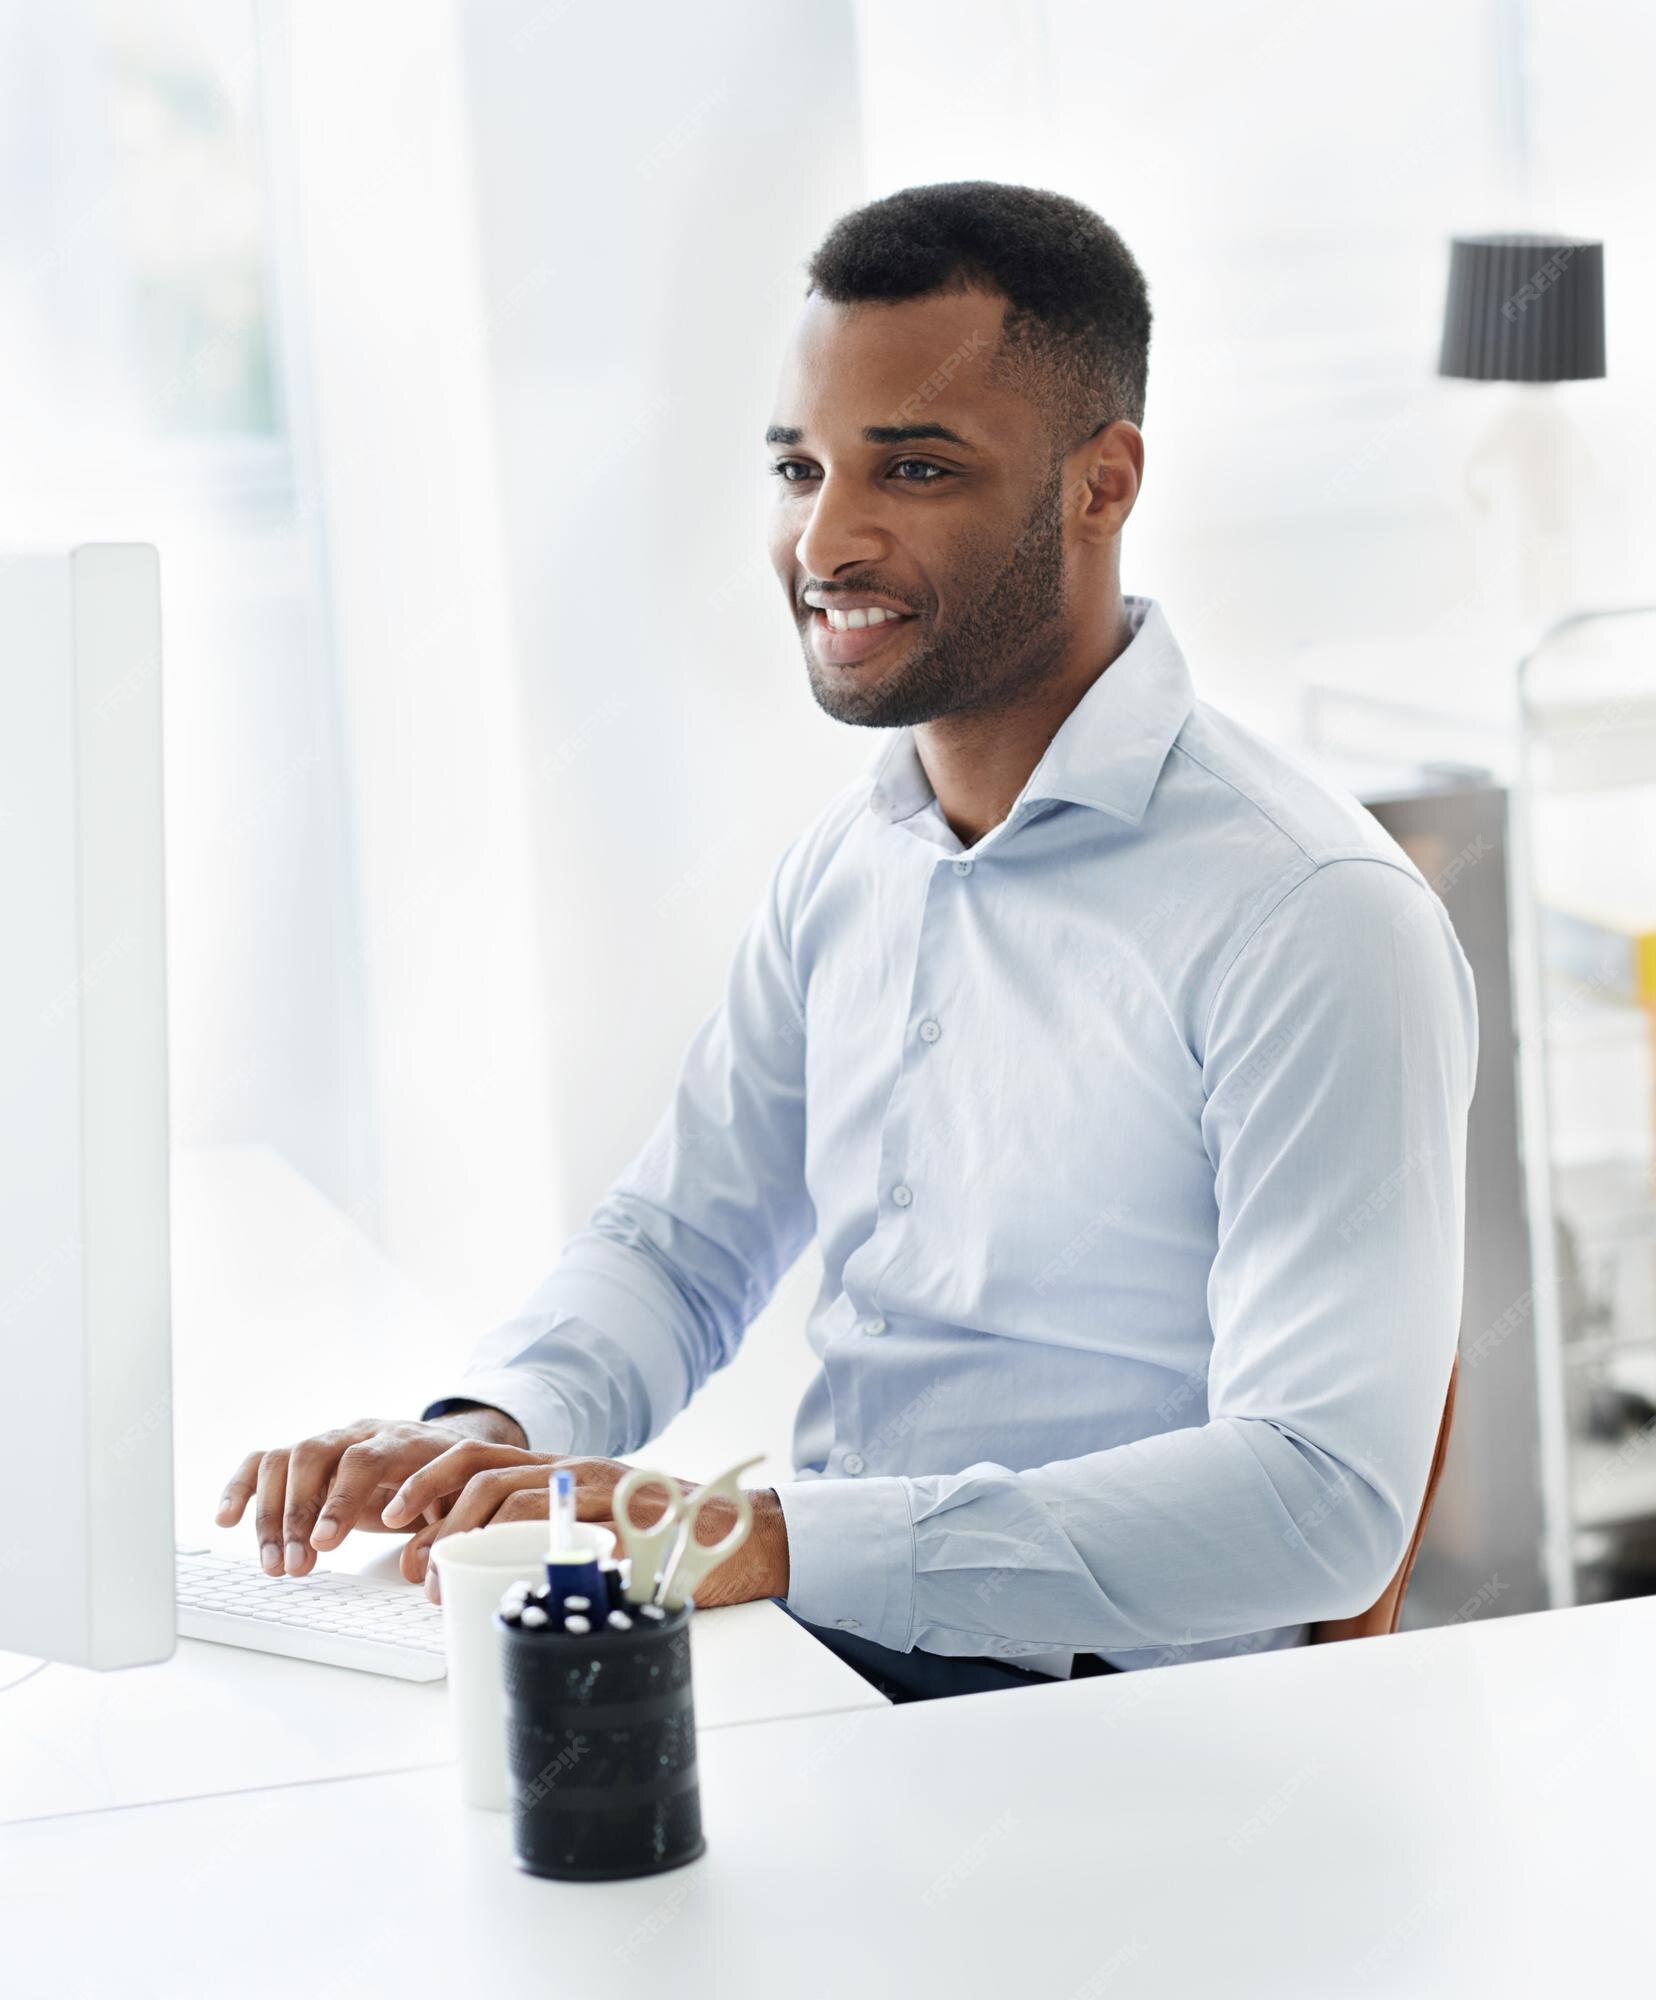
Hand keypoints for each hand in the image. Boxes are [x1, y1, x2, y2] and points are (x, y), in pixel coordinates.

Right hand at [215, 1405, 526, 1581]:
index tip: (325, 1542)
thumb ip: (443, 1526)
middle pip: (314, 1455)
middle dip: (298, 1514)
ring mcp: (331, 1440)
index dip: (342, 1499)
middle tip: (295, 1566)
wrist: (448, 1449)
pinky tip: (225, 1518)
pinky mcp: (307, 1455)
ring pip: (286, 1459)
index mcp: (403, 1440)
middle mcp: (360, 1432)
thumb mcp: (462, 1500)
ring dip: (271, 1515)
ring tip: (274, 1566)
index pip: (364, 1459)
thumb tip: (421, 1564)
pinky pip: (265, 1461)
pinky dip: (241, 1487)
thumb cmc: (453, 1482)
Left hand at [386, 1450, 790, 1605]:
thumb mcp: (597, 1541)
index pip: (478, 1462)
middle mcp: (573, 1467)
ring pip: (506, 1493)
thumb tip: (481, 1579)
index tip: (392, 1522)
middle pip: (479, 1468)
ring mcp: (598, 1485)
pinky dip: (519, 1545)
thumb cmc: (673, 1548)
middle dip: (429, 1508)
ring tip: (438, 1578)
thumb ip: (550, 1546)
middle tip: (406, 1559)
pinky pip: (558, 1521)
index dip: (427, 1485)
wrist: (747, 1537)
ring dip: (460, 1534)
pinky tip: (498, 1575)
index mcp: (560, 1472)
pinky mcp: (622, 1512)